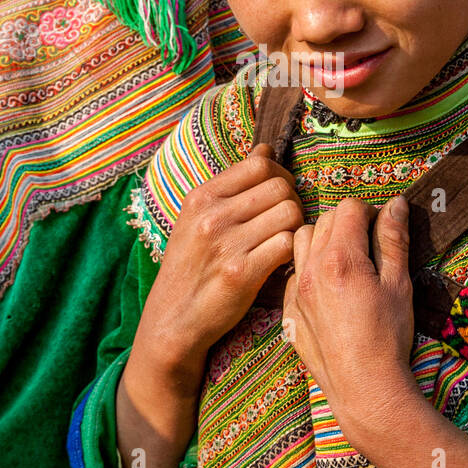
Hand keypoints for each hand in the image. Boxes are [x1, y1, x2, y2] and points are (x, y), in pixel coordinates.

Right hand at [134, 143, 302, 377]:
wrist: (173, 318)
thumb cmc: (191, 265)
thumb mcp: (197, 217)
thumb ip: (232, 184)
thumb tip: (266, 149)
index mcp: (201, 197)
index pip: (259, 164)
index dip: (279, 175)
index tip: (278, 194)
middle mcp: (212, 216)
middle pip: (281, 187)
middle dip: (292, 201)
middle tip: (284, 221)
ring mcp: (227, 244)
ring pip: (290, 213)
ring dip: (294, 227)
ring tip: (281, 239)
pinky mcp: (242, 273)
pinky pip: (288, 244)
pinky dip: (292, 250)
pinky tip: (280, 259)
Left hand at [282, 196, 415, 426]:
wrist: (365, 388)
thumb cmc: (388, 338)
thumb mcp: (399, 284)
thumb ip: (394, 240)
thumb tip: (396, 204)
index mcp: (341, 258)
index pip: (349, 208)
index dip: (370, 212)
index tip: (381, 228)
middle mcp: (311, 270)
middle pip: (323, 219)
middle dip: (347, 222)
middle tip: (368, 244)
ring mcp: (295, 291)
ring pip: (301, 241)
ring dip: (322, 240)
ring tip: (345, 260)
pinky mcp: (288, 312)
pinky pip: (293, 274)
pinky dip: (309, 270)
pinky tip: (329, 288)